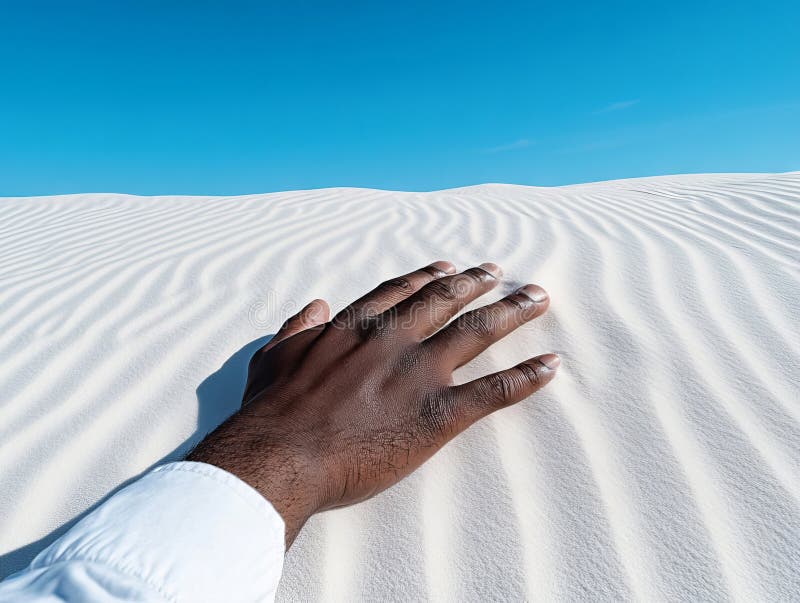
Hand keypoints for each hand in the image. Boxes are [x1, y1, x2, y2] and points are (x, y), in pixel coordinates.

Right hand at [188, 261, 559, 545]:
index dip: (429, 277)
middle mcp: (395, 339)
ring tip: (536, 298)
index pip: (403, 291)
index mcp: (358, 326)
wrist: (280, 455)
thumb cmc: (271, 411)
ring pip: (479, 332)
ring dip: (513, 312)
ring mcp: (420, 373)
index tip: (449, 268)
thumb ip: (296, 328)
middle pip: (448, 300)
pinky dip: (526, 377)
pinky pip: (493, 390)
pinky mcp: (439, 413)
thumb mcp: (273, 356)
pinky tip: (550, 366)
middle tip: (501, 273)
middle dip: (479, 283)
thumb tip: (312, 306)